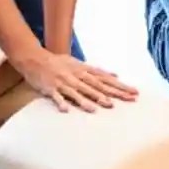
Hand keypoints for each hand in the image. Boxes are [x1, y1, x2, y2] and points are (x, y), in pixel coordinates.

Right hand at [16, 51, 138, 112]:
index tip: (134, 92)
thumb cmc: (59, 62)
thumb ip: (97, 71)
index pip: (106, 79)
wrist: (35, 58)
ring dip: (91, 98)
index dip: (121, 86)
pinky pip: (57, 96)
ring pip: (79, 91)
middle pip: (97, 85)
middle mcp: (76, 75)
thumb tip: (115, 74)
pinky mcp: (50, 88)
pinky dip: (62, 102)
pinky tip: (66, 110)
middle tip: (128, 100)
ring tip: (105, 105)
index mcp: (84, 70)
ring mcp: (63, 82)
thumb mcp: (80, 64)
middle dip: (114, 92)